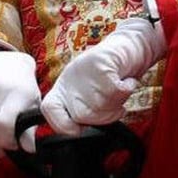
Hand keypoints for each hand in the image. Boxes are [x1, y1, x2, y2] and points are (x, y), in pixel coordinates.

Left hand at [42, 16, 165, 135]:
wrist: (126, 47)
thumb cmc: (106, 75)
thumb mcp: (86, 93)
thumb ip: (80, 110)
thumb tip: (78, 131)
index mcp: (62, 88)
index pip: (49, 109)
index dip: (62, 125)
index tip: (78, 130)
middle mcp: (70, 78)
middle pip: (81, 115)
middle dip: (103, 117)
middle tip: (113, 107)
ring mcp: (84, 70)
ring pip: (100, 105)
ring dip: (117, 104)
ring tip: (119, 90)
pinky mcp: (101, 63)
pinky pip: (116, 91)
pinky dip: (127, 89)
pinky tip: (127, 81)